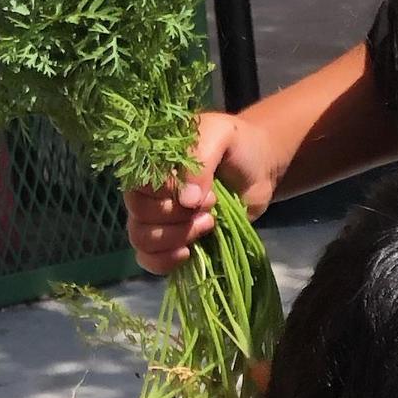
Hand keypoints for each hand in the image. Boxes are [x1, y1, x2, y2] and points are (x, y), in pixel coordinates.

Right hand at [124, 108, 281, 273]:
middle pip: (140, 215)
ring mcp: (156, 217)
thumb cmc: (236, 146)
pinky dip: (165, 261)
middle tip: (211, 205)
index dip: (170, 195)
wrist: (259, 168)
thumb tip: (187, 201)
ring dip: (177, 237)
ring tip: (209, 223)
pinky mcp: (169, 240)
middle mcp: (146, 189)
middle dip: (178, 217)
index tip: (206, 192)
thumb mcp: (220, 137)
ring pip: (142, 238)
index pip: (139, 186)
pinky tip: (189, 252)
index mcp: (150, 161)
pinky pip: (148, 259)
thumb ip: (200, 161)